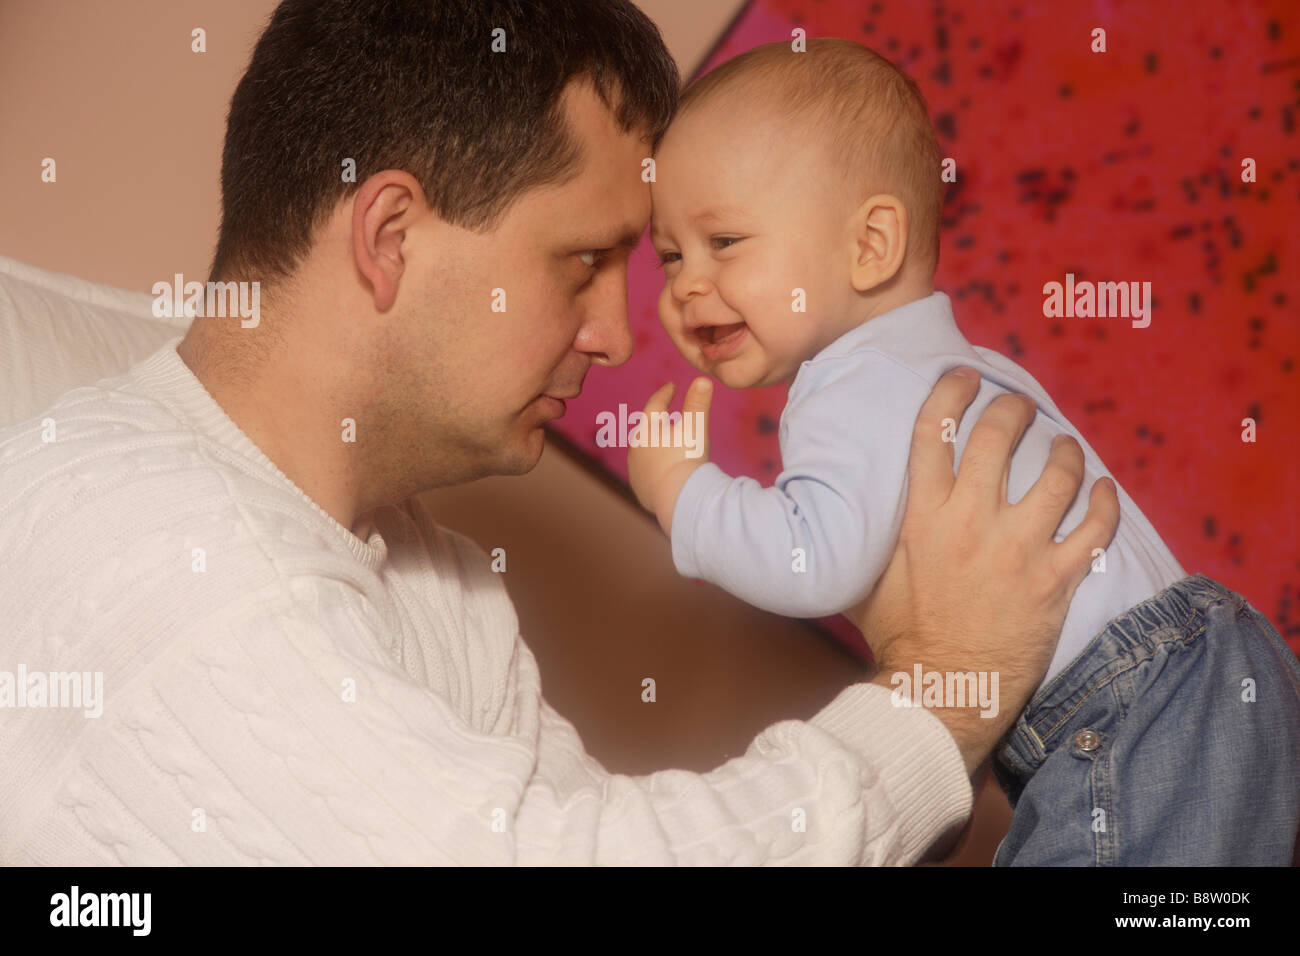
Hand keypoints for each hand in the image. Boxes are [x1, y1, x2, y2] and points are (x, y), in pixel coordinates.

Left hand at [627, 378, 712, 535]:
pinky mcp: (639, 488)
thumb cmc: (686, 460)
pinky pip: (646, 472)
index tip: (671, 386)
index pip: (655, 404)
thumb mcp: (695, 428)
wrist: (675, 499)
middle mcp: (636, 447)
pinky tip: (659, 470)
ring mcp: (636, 469)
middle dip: (656, 420)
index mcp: (648, 428)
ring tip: (663, 443)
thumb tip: (703, 379)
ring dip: (653, 444)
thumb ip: (698, 404)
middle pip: (646, 428)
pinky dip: (653, 466)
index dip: (665, 394)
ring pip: (643, 450)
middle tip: (664, 413)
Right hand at [845, 368, 1119, 775]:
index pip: (934, 432)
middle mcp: (971, 522)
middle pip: (998, 436)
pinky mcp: (1055, 580)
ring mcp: (1018, 550)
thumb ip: (876, 536)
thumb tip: (853, 511)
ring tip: (1063, 446)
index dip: (951, 392)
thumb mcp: (869, 577)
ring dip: (1064, 451)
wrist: (941, 690)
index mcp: (922, 517)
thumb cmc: (900, 637)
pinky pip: (1095, 528)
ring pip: (1057, 474)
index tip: (964, 376)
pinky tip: (1103, 491)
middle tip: (1018, 407)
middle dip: (1012, 409)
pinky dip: (1105, 503)